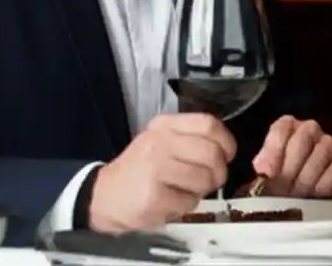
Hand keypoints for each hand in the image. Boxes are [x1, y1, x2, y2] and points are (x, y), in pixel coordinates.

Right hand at [89, 113, 235, 231]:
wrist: (104, 196)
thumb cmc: (140, 169)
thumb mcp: (161, 141)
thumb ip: (191, 139)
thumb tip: (225, 150)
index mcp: (164, 125)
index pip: (209, 124)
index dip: (226, 142)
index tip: (227, 155)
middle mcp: (159, 142)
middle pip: (211, 153)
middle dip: (218, 172)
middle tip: (209, 181)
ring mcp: (155, 169)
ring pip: (204, 180)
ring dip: (201, 191)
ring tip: (185, 191)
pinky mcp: (153, 196)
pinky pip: (189, 202)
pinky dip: (186, 206)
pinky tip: (170, 202)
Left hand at [252, 115, 331, 197]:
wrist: (301, 202)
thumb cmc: (280, 183)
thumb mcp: (266, 173)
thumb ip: (265, 166)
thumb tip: (265, 171)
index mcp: (287, 127)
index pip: (282, 128)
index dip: (274, 151)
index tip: (267, 173)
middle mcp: (309, 130)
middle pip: (302, 138)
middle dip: (291, 168)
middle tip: (284, 189)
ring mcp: (328, 143)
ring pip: (321, 152)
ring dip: (307, 178)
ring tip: (297, 196)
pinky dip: (323, 184)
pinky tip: (314, 196)